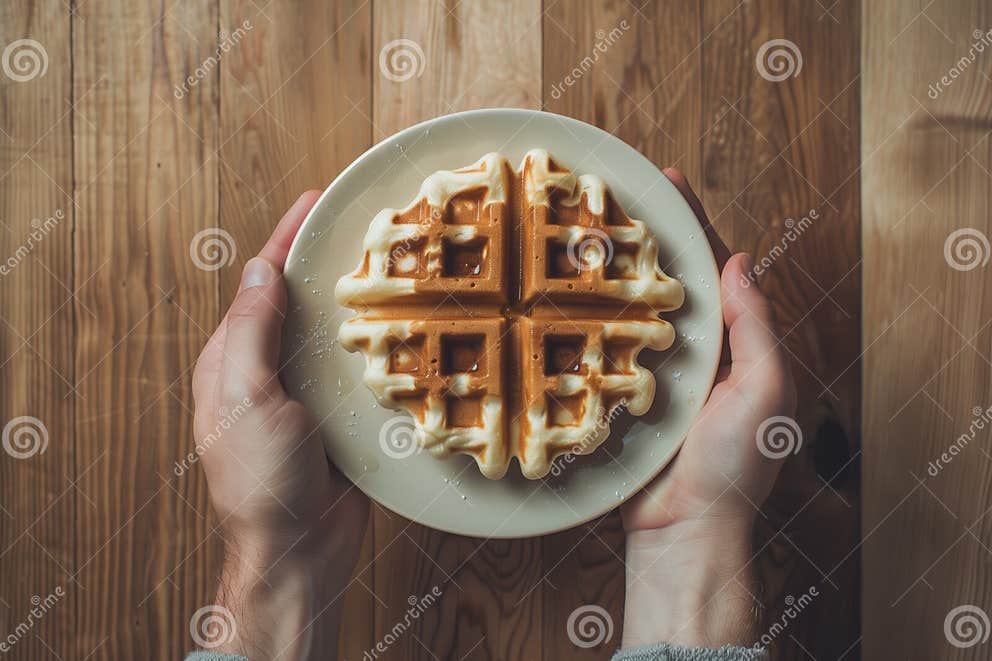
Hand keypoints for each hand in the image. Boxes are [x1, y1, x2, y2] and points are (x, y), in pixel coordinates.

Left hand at [191, 191, 367, 659]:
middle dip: (327, 260)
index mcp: (235, 359)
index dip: (287, 237)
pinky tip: (405, 326)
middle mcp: (270, 370)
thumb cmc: (260, 479)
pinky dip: (378, 342)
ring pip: (333, 332)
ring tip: (392, 263)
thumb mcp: (245, 398)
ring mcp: (307, 394)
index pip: (261, 283)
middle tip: (366, 225)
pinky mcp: (341, 416)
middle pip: (300, 301)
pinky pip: (360, 368)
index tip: (316, 199)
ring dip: (359, 299)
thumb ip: (252, 333)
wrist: (297, 550)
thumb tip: (262, 271)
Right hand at [618, 170, 796, 648]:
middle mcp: (690, 350)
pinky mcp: (615, 395)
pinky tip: (560, 296)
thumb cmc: (735, 466)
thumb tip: (739, 260)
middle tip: (610, 196)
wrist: (685, 529)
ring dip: (607, 271)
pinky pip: (598, 347)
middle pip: (665, 278)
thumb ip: (755, 327)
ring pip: (627, 308)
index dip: (693, 222)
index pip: (714, 267)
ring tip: (579, 231)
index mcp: (732, 344)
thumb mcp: (766, 390)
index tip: (668, 180)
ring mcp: (649, 372)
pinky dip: (582, 319)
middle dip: (643, 235)